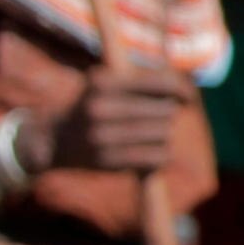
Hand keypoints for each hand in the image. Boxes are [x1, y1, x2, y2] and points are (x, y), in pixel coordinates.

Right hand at [38, 64, 190, 179]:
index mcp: (102, 83)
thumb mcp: (107, 85)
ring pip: (163, 135)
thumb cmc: (92, 108)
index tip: (188, 98)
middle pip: (164, 110)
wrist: (55, 140)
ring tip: (150, 136)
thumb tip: (186, 92)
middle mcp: (100, 108)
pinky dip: (161, 155)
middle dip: (167, 115)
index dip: (179, 89)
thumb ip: (143, 83)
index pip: (156, 83)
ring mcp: (102, 136)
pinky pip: (154, 158)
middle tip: (159, 119)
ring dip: (164, 136)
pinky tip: (154, 153)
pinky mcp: (107, 161)